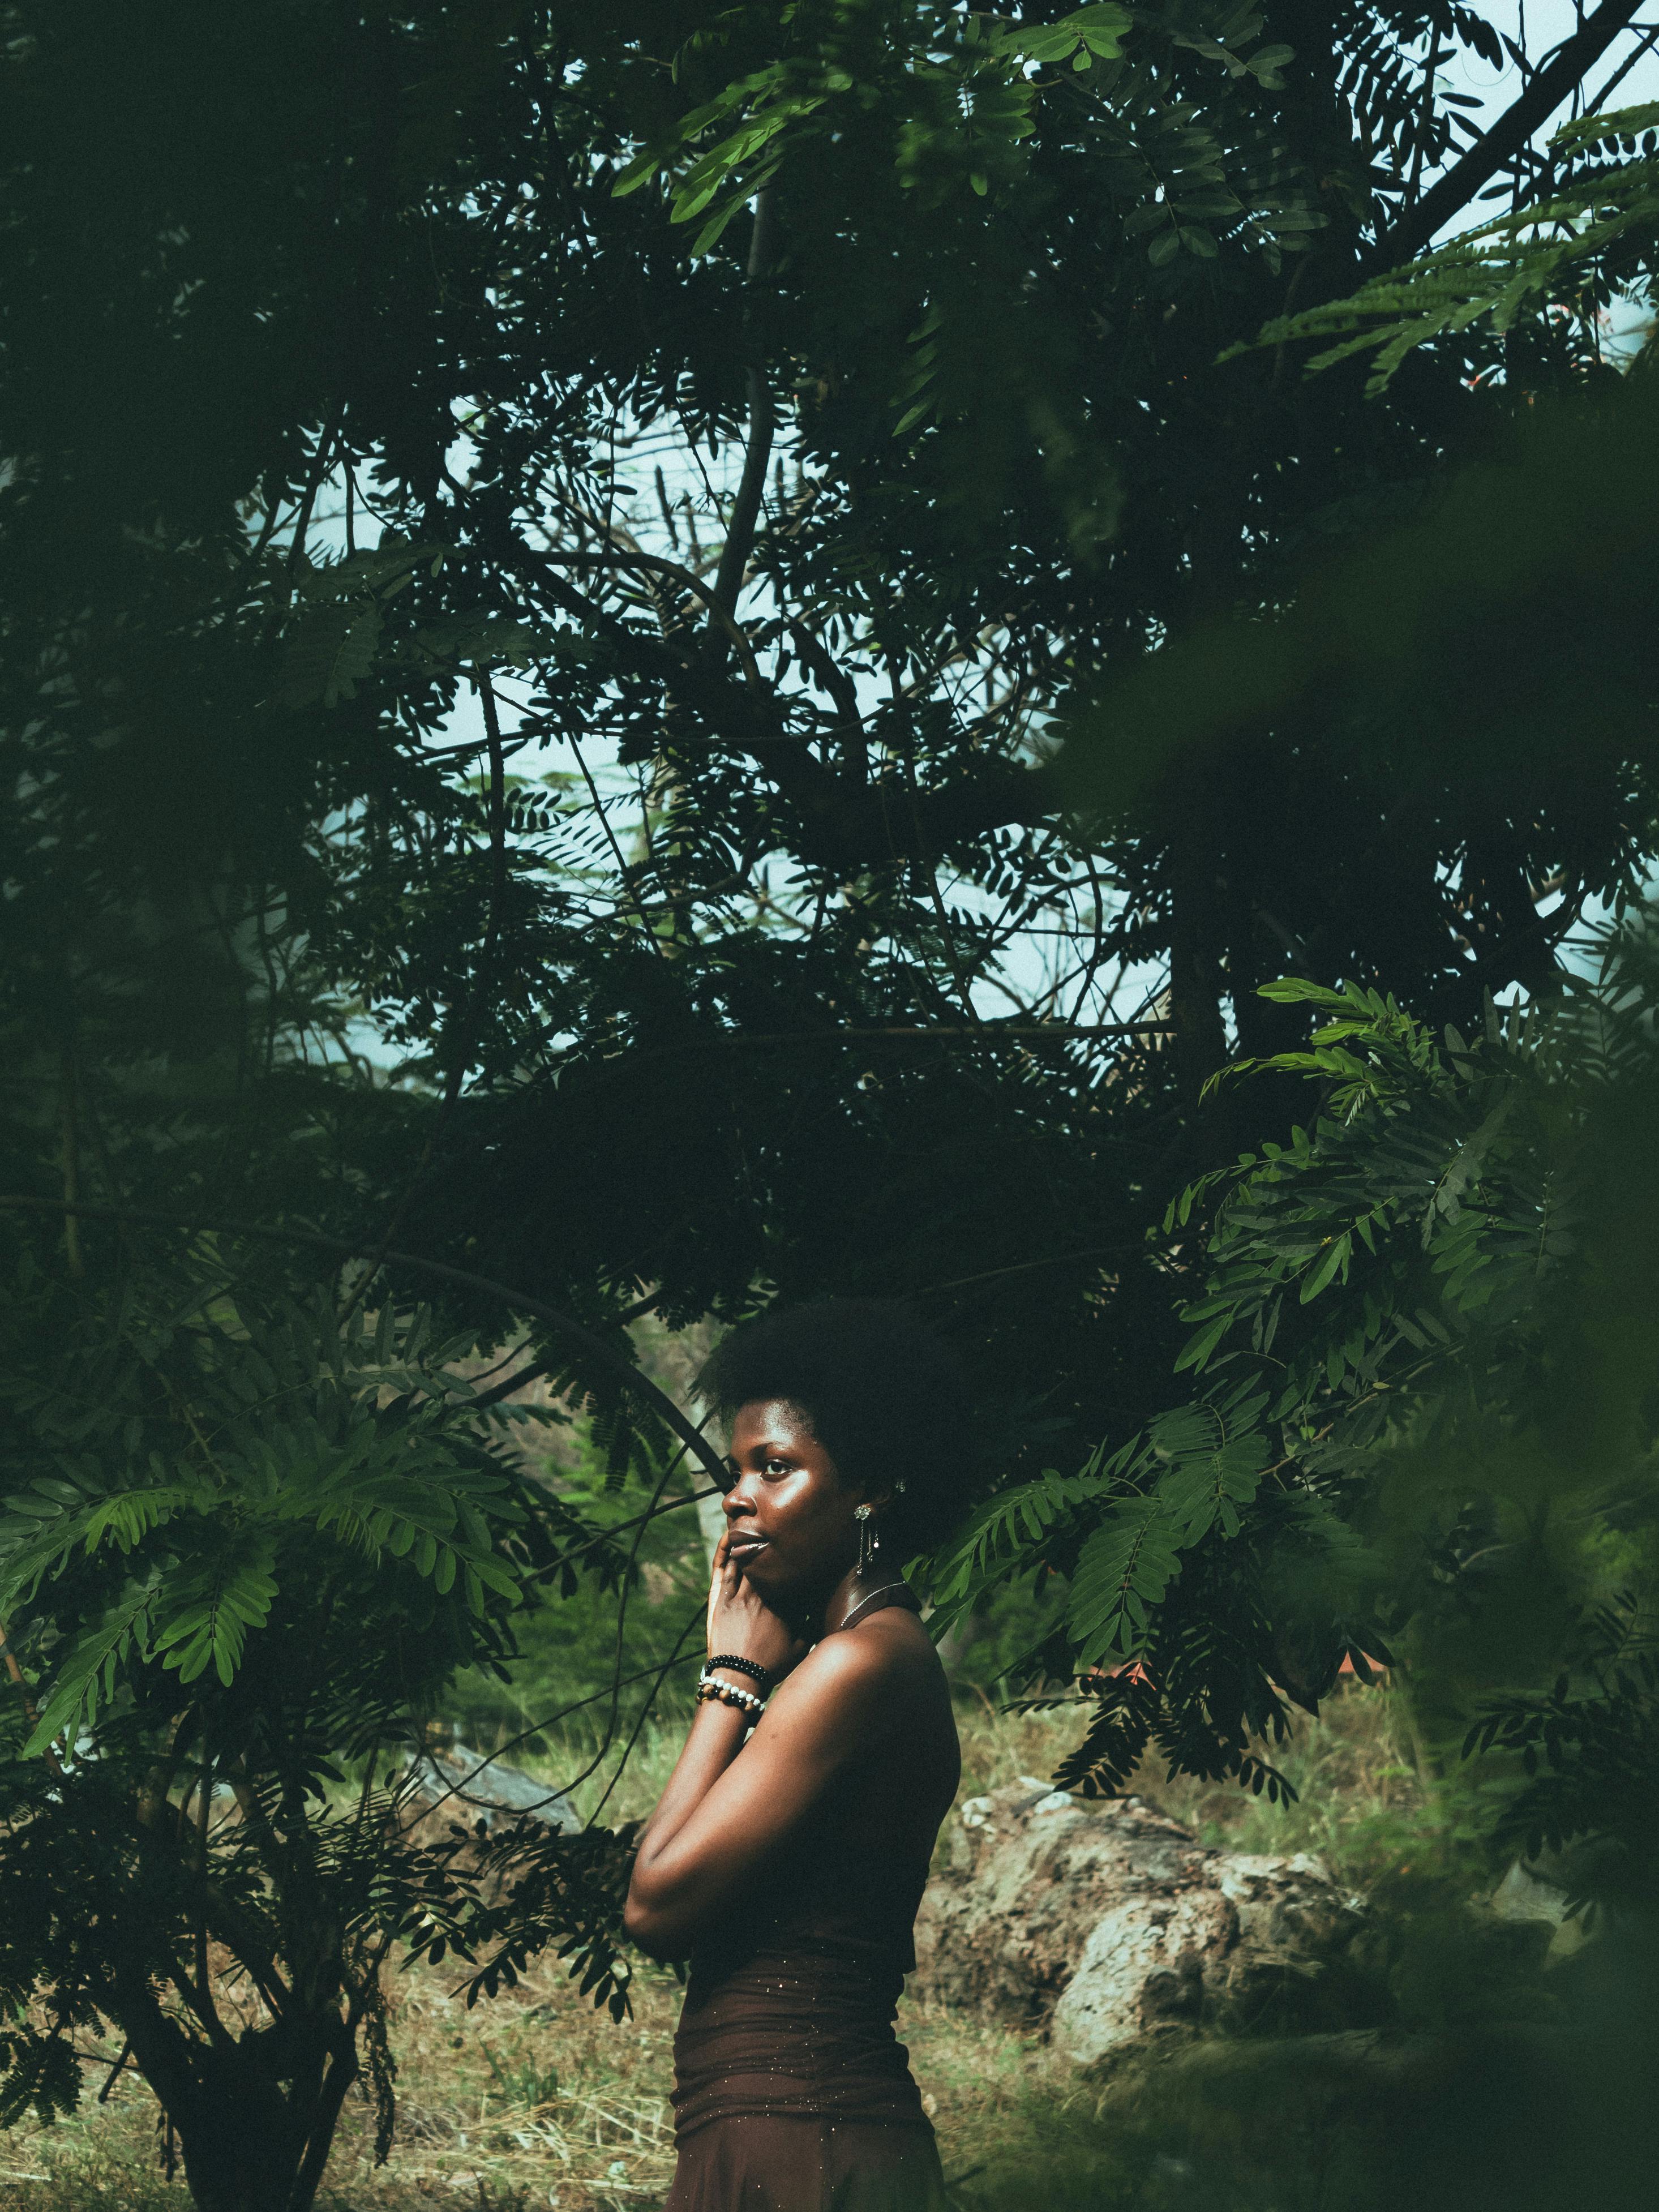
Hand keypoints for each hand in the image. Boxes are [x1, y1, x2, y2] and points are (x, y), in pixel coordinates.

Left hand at [705, 1532, 807, 1682]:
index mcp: (784, 1603)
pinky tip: (730, 1540)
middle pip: (766, 1559)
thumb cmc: (770, 1665)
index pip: (789, 1572)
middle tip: (771, 1524)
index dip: (792, 1556)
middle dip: (768, 1541)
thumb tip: (823, 1612)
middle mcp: (763, 1594)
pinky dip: (728, 1554)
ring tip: (750, 1524)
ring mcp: (741, 1595)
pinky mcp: (722, 1600)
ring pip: (745, 1560)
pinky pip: (726, 1571)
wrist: (738, 1677)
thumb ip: (812, 1627)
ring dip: (748, 1542)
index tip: (797, 1542)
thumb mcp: (800, 1648)